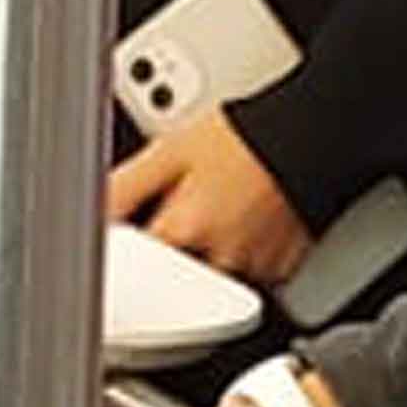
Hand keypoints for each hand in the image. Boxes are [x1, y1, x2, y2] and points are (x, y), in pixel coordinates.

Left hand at [107, 108, 308, 285]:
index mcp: (183, 231)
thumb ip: (124, 188)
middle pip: (175, 272)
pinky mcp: (280, 270)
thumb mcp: (171, 150)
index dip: (129, 248)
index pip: (135, 265)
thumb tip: (94, 214)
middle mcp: (218, 258)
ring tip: (222, 205)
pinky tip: (246, 218)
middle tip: (185, 205)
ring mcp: (253, 267)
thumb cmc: (248, 136)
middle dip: (171, 246)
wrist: (312, 134)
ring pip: (213, 272)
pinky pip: (249, 270)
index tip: (130, 236)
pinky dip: (242, 250)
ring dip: (208, 248)